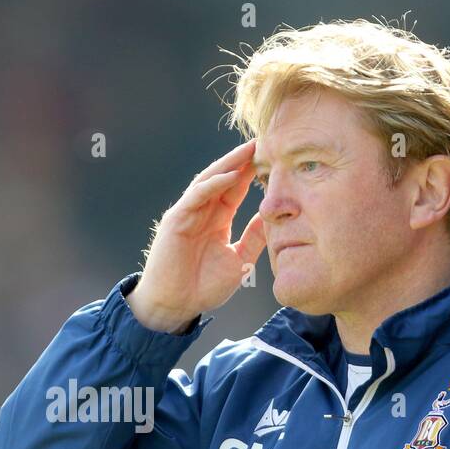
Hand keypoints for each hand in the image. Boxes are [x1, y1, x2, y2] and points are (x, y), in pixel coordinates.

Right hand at [127, 139, 266, 332]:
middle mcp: (202, 212)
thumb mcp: (237, 261)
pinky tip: (231, 174)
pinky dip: (213, 184)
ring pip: (209, 180)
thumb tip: (271, 218)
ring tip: (250, 149)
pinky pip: (196, 196)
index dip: (252, 173)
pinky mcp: (176, 220)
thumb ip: (253, 239)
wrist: (176, 306)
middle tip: (265, 142)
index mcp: (216, 220)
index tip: (274, 158)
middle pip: (224, 178)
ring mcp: (188, 214)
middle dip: (243, 160)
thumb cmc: (202, 288)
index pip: (236, 189)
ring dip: (229, 164)